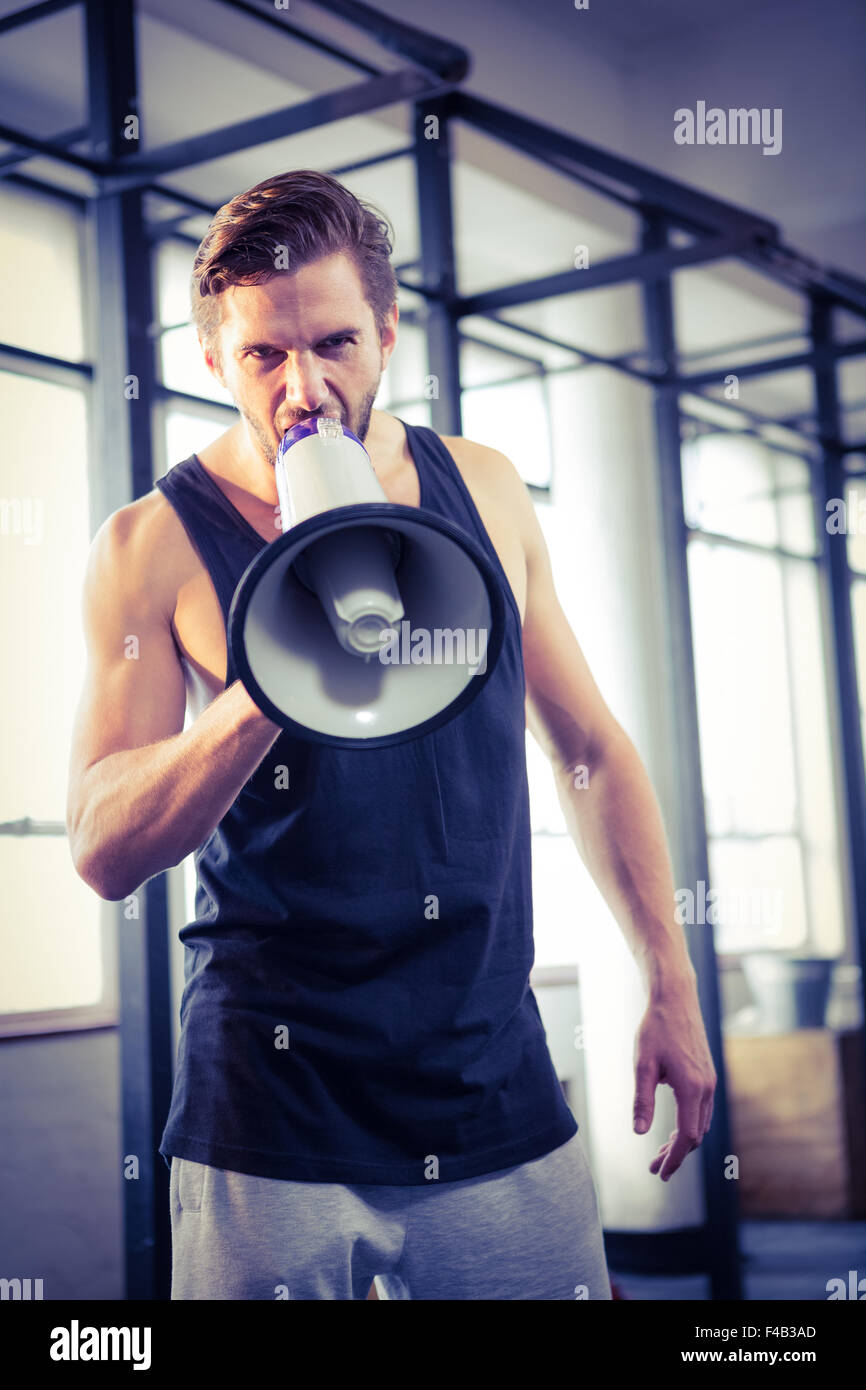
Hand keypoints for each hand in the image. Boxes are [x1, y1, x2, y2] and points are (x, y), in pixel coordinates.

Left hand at [632, 980, 716, 1181]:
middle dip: (676, 1154)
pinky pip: (702, 1110)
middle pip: (696, 1134)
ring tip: (660, 1152)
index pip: (687, 1136)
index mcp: (692, 1088)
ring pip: (701, 1123)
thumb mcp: (642, 1065)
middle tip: (654, 1167)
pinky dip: (689, 1124)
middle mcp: (706, 1088)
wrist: (675, 999)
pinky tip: (672, 1127)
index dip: (674, 1158)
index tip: (660, 1173)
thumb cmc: (655, 1029)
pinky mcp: (708, 1074)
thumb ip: (642, 1100)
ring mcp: (710, 1081)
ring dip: (683, 1141)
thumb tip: (640, 1133)